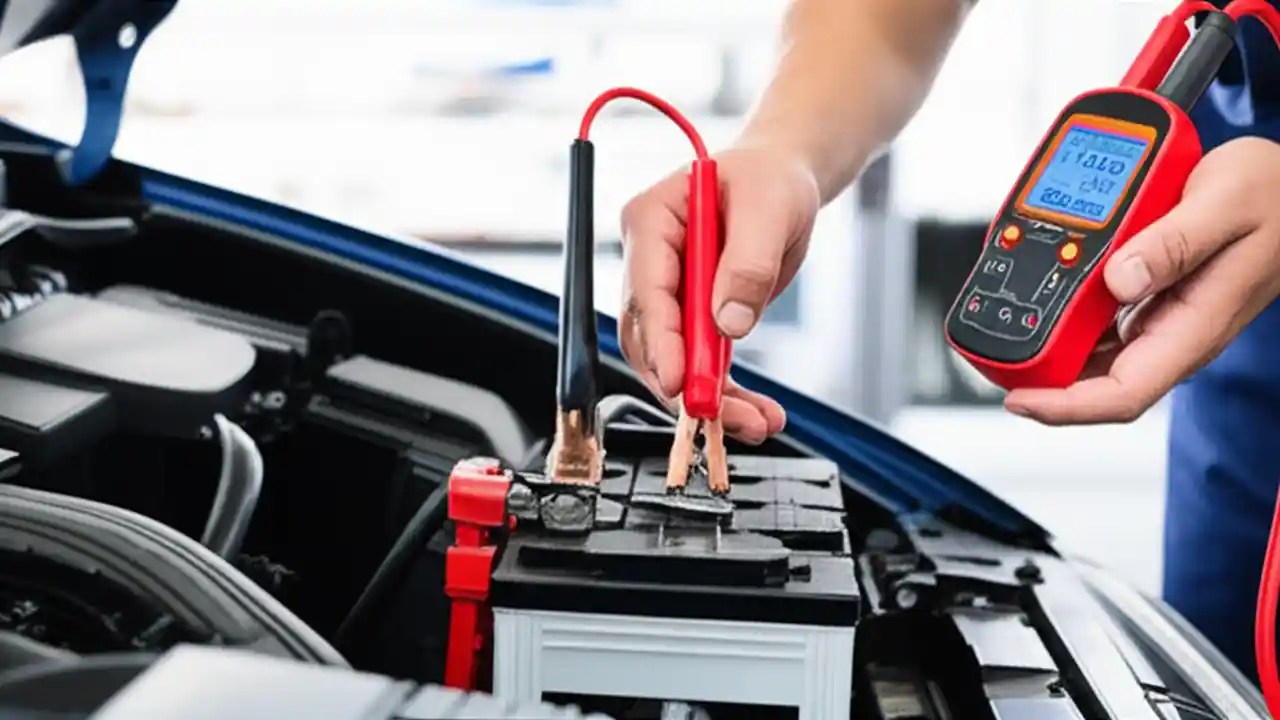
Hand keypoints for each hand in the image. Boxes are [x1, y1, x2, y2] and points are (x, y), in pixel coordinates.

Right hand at [619, 146, 820, 442]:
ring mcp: (668, 291)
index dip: (661, 342)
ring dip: (710, 397)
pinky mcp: (691, 316)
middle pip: (650, 337)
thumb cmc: (769, 179)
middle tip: (722, 417)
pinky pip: (700, 363)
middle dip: (684, 384)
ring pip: (673, 359)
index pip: (646, 291)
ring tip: (755, 422)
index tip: (678, 381)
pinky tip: (755, 412)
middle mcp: (649, 261)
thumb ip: (747, 265)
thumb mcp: (768, 209)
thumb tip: (728, 324)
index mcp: (650, 221)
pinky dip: (727, 392)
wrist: (782, 180)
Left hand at [1005, 137, 1279, 424]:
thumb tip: (1119, 278)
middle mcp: (1175, 332)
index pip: (1124, 393)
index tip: (1019, 398)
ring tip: (1005, 333)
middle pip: (1098, 382)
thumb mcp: (1226, 203)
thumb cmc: (1275, 194)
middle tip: (992, 361)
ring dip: (1051, 350)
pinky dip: (1069, 316)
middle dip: (1043, 381)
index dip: (1065, 407)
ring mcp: (1164, 319)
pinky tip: (1046, 299)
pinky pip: (1102, 323)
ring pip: (1095, 355)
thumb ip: (1173, 242)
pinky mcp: (1156, 300)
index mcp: (1194, 326)